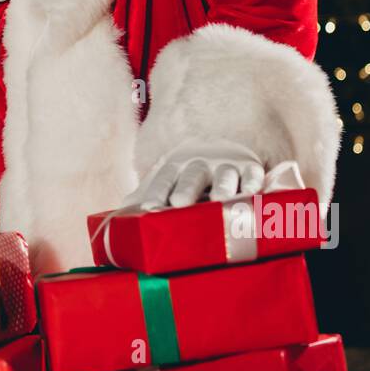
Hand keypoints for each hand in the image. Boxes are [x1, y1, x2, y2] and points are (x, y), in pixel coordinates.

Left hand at [122, 139, 266, 209]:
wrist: (218, 146)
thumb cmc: (184, 178)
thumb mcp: (163, 184)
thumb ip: (141, 201)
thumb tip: (114, 224)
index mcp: (174, 168)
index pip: (162, 179)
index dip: (155, 192)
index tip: (148, 208)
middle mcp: (200, 165)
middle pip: (192, 175)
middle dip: (186, 189)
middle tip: (179, 204)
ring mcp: (226, 166)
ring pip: (224, 174)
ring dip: (222, 186)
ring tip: (219, 202)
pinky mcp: (250, 169)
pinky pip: (254, 175)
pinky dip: (254, 183)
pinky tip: (253, 194)